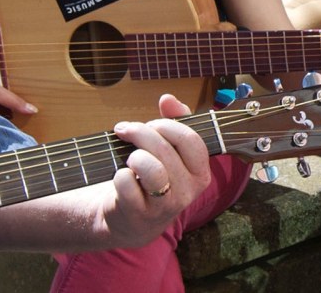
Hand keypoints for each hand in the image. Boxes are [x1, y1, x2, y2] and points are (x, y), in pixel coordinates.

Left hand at [99, 94, 211, 247]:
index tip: (150, 124)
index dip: (166, 125)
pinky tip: (121, 178)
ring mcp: (165, 204)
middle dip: (140, 132)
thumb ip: (175, 121)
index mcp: (201, 173)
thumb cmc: (154, 179)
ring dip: (133, 155)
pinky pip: (126, 183)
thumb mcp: (171, 151)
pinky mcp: (139, 213)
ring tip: (128, 158)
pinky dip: (119, 175)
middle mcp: (188, 190)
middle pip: (164, 148)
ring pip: (149, 167)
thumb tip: (168, 98)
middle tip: (127, 131)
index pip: (190, 139)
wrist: (133, 220)